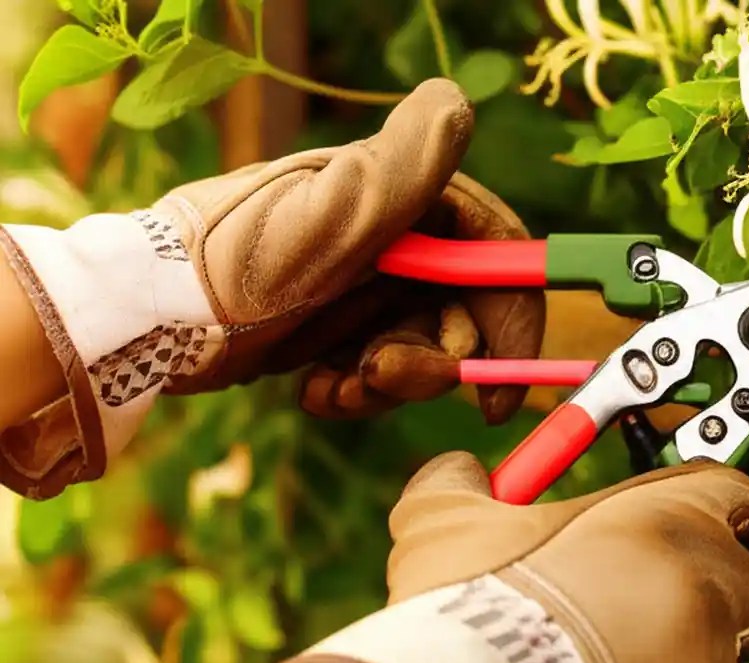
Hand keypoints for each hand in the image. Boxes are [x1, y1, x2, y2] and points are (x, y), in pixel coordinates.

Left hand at [0, 79, 542, 498]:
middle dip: (431, 364)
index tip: (497, 394)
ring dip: (388, 386)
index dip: (511, 326)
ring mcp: (370, 286)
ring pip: (424, 357)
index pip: (497, 261)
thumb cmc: (242, 257)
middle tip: (379, 377)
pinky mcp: (339, 328)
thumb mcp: (331, 212)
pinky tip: (313, 389)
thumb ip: (404, 167)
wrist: (156, 315)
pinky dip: (354, 394)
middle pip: (464, 318)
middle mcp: (400, 241)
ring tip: (333, 386)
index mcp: (411, 202)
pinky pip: (378, 376)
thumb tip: (458, 101)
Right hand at [250, 453, 748, 662]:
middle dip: (704, 588)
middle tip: (641, 598)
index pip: (741, 496)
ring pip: (723, 651)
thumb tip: (459, 470)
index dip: (721, 506)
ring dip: (681, 649)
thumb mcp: (447, 521)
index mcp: (671, 521)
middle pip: (744, 581)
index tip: (697, 518)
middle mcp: (711, 592)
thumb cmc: (471, 609)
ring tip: (610, 657)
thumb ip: (464, 481)